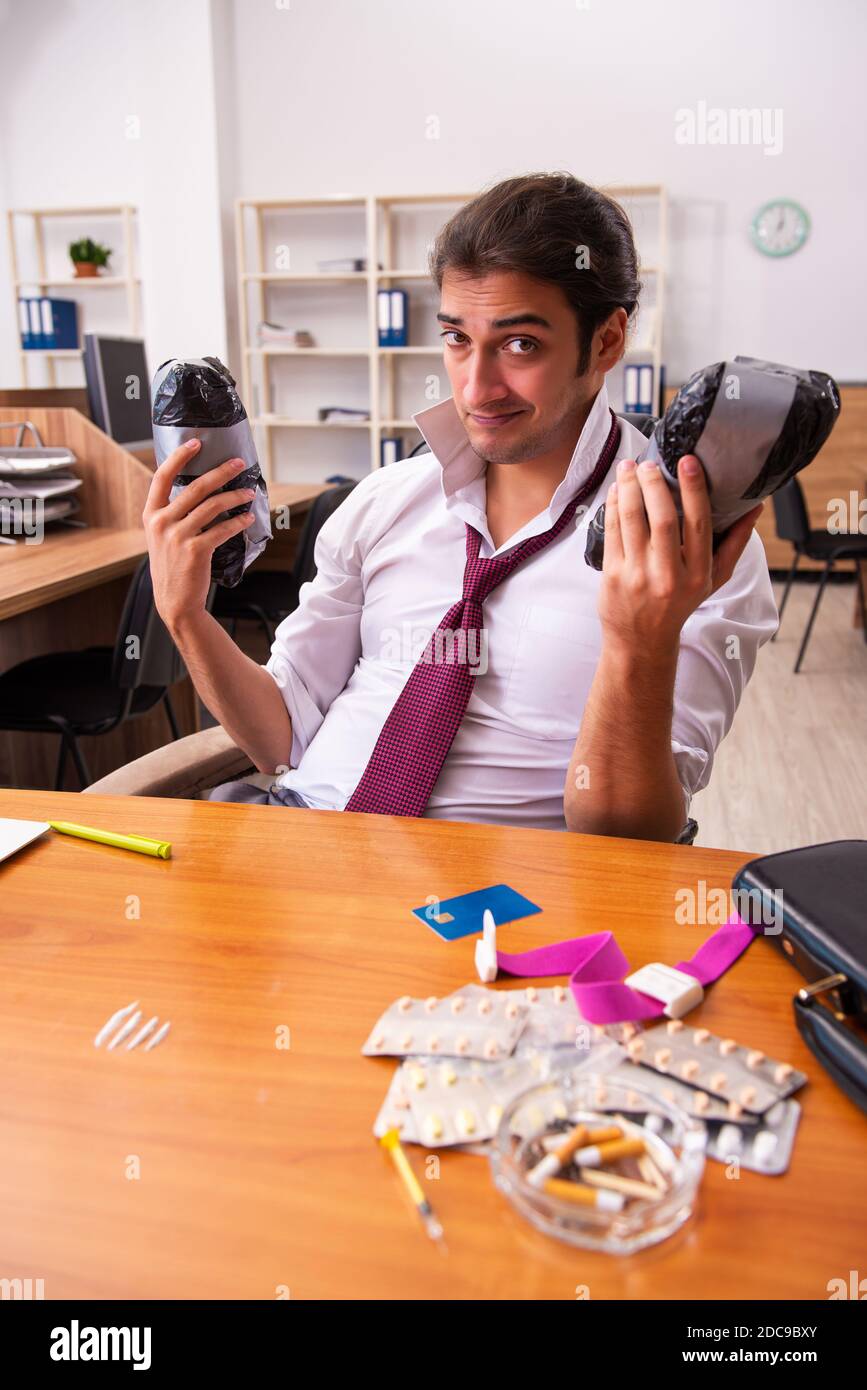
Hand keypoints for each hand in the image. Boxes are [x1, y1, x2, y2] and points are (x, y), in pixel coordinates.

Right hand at [142, 439, 254, 631]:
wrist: (175, 602)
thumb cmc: (173, 567)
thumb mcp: (161, 537)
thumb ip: (172, 514)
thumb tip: (199, 490)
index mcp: (151, 515)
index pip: (162, 477)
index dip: (179, 457)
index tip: (196, 443)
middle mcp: (161, 523)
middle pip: (195, 487)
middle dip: (221, 472)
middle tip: (239, 464)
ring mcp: (177, 537)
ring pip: (212, 506)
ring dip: (235, 496)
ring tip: (249, 493)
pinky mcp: (196, 550)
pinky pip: (222, 529)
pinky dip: (238, 522)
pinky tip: (248, 518)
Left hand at [598, 455, 762, 656]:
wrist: (642, 641)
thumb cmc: (679, 604)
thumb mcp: (714, 579)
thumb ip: (736, 542)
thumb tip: (756, 507)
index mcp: (698, 573)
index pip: (698, 523)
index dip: (693, 489)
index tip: (687, 461)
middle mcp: (669, 576)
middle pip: (663, 519)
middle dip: (654, 484)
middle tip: (649, 463)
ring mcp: (638, 576)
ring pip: (633, 521)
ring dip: (629, 488)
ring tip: (629, 467)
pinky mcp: (613, 576)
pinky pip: (612, 531)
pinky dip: (613, 506)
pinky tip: (617, 490)